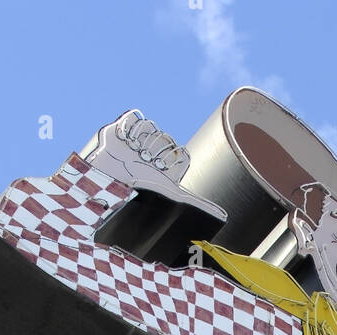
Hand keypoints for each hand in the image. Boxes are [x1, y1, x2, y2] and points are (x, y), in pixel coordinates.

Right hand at [88, 110, 226, 220]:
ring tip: (136, 152)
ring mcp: (136, 143)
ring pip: (151, 127)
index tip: (167, 169)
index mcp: (164, 171)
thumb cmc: (141, 192)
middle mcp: (150, 157)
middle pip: (166, 139)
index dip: (177, 158)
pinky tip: (126, 138)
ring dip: (145, 138)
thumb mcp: (175, 197)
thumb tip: (225, 216)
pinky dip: (130, 125)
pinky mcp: (120, 131)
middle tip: (149, 162)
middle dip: (160, 148)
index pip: (181, 156)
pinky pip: (133, 117)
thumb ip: (199, 206)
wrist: (111, 181)